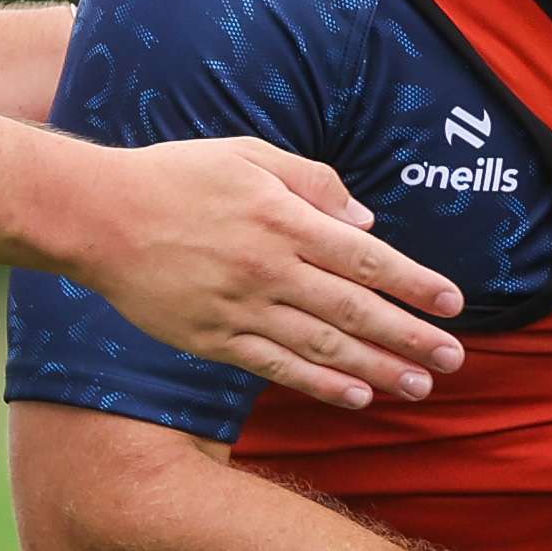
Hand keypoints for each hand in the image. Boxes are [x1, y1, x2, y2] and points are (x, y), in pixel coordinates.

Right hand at [61, 138, 466, 410]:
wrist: (97, 215)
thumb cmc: (177, 176)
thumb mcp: (248, 154)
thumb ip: (312, 182)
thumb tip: (365, 223)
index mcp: (282, 218)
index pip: (365, 258)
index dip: (415, 284)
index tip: (453, 304)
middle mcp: (268, 267)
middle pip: (355, 308)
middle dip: (410, 336)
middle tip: (454, 360)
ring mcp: (239, 307)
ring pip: (323, 344)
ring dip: (376, 368)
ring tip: (418, 386)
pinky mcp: (212, 338)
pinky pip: (276, 367)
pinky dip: (320, 383)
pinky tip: (356, 396)